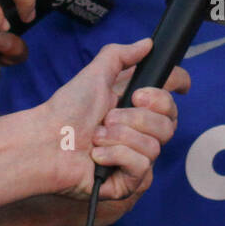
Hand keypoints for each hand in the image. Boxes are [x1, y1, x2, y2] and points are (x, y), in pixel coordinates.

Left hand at [36, 38, 184, 202]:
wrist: (45, 141)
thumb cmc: (65, 110)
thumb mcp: (95, 74)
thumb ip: (121, 55)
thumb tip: (147, 44)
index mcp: (136, 107)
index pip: (170, 98)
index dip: (177, 88)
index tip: (178, 85)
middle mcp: (140, 133)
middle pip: (170, 121)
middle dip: (137, 116)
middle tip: (110, 115)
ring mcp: (135, 158)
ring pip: (156, 144)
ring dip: (121, 137)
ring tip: (97, 137)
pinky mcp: (128, 181)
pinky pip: (142, 165)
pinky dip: (117, 156)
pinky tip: (97, 156)